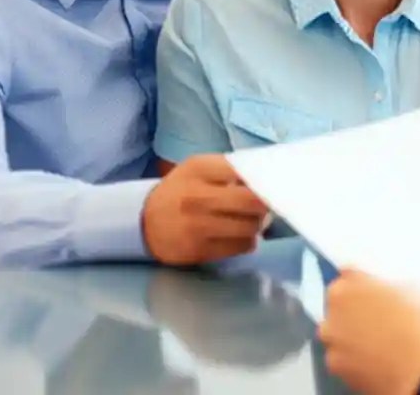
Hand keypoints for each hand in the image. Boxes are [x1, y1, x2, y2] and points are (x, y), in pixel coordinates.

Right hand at [142, 154, 269, 265]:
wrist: (143, 221)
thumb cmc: (182, 190)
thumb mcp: (200, 169)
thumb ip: (232, 169)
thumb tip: (271, 178)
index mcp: (199, 169)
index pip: (246, 170)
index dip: (266, 178)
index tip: (275, 182)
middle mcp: (196, 197)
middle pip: (253, 201)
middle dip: (268, 203)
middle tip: (269, 204)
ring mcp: (196, 226)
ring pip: (250, 227)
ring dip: (259, 224)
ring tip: (252, 219)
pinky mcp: (198, 250)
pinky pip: (241, 246)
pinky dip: (248, 240)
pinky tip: (241, 234)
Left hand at [318, 268, 419, 394]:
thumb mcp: (412, 291)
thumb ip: (389, 287)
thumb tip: (386, 291)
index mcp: (349, 287)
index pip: (348, 276)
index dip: (364, 284)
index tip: (373, 292)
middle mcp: (333, 312)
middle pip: (339, 306)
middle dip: (355, 311)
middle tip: (382, 320)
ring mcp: (332, 341)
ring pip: (337, 334)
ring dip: (351, 336)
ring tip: (381, 344)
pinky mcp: (335, 367)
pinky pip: (342, 358)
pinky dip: (354, 359)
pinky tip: (376, 360)